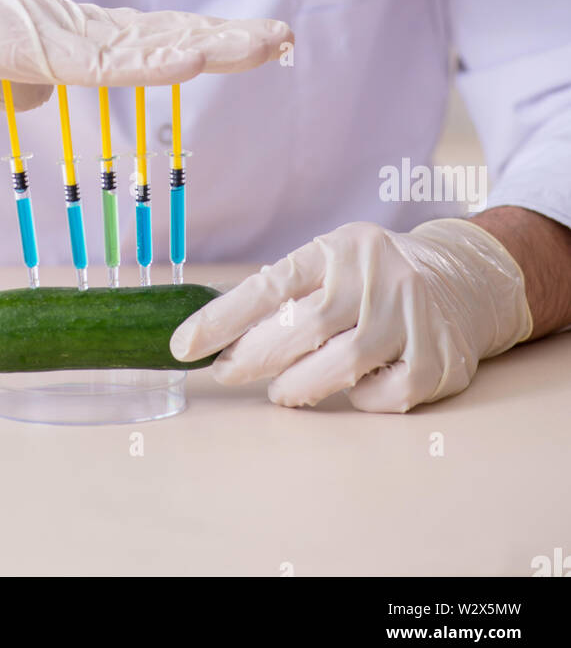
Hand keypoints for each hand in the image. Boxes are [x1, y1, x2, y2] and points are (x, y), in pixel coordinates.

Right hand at [0, 0, 291, 111]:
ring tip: (262, 44)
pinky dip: (146, 61)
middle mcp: (62, 28)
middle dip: (225, 40)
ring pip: (140, 44)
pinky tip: (188, 60)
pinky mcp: (18, 44)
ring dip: (205, 46)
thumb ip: (13, 82)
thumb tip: (42, 93)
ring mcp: (44, 32)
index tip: (247, 49)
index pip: (141, 45)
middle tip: (285, 39)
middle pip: (157, 37)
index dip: (197, 47)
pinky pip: (93, 61)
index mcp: (56, 40)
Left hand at [170, 219, 532, 411]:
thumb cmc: (371, 278)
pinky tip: (351, 388)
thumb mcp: (331, 262)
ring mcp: (410, 316)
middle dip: (254, 357)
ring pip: (339, 365)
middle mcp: (376, 275)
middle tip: (228, 372)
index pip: (270, 285)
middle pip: (302, 328)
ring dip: (298, 386)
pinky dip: (358, 399)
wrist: (462, 278)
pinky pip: (382, 395)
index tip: (185, 346)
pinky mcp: (436, 358)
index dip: (222, 318)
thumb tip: (213, 333)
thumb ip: (284, 292)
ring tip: (282, 390)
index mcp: (338, 248)